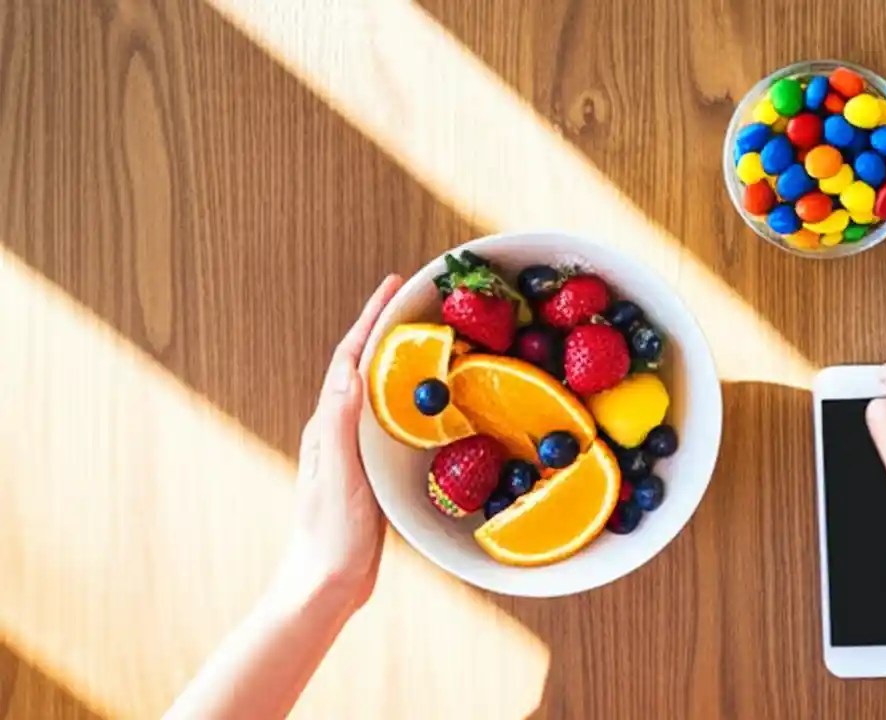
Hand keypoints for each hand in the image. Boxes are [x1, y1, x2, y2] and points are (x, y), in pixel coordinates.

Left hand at [274, 275, 403, 610]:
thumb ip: (340, 424)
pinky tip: (426, 401)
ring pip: (377, 389)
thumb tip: (349, 368)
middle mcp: (337, 430)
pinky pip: (389, 418)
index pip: (349, 358)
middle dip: (384, 327)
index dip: (370, 318)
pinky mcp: (368, 469)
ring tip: (425, 335)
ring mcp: (352, 450)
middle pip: (362, 364)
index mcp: (327, 425)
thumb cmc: (331, 535)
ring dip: (396, 358)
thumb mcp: (340, 477)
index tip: (392, 285)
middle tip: (415, 298)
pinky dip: (406, 396)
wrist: (326, 583)